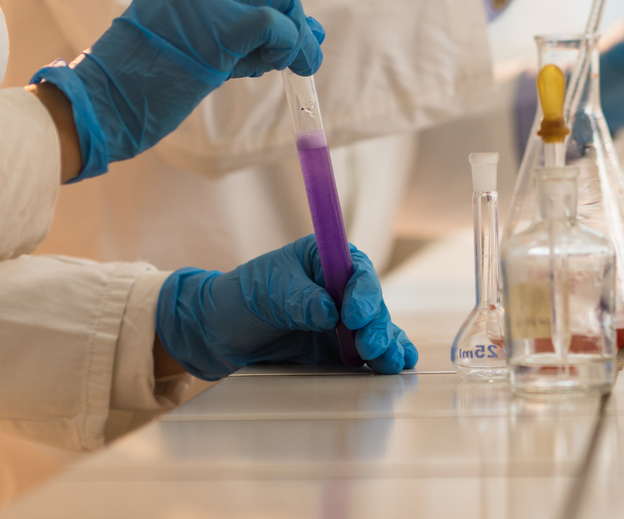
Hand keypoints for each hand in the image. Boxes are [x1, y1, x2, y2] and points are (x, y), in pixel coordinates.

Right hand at [32, 0, 324, 180]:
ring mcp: (208, 0)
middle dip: (294, 22)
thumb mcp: (180, 56)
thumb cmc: (132, 94)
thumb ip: (225, 45)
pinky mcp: (222, 27)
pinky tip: (291, 67)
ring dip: (301, 35)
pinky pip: (276, 23)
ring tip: (304, 66)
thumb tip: (277, 48)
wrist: (99, 105)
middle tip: (302, 59)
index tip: (272, 56)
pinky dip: (294, 44)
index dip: (267, 23)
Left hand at [153, 236, 418, 381]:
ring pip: (375, 329)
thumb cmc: (245, 297)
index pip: (355, 271)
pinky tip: (402, 364)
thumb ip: (298, 300)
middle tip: (370, 348)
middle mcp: (340, 288)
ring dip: (387, 344)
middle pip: (371, 303)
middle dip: (375, 325)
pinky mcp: (338, 349)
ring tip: (392, 363)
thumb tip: (329, 313)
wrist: (222, 333)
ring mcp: (342, 321)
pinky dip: (385, 356)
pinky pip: (366, 353)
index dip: (362, 293)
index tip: (354, 316)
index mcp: (325, 260)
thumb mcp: (267, 292)